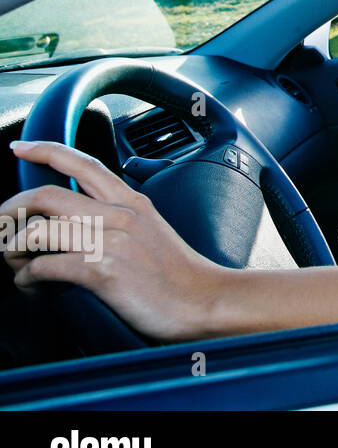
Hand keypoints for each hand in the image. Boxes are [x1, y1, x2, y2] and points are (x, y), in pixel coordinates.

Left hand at [1, 140, 228, 341]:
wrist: (206, 300)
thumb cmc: (181, 275)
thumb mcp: (152, 233)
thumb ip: (120, 221)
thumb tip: (80, 226)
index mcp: (132, 202)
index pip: (83, 163)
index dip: (44, 150)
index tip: (20, 147)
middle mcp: (119, 215)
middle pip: (46, 195)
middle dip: (10, 210)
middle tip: (1, 225)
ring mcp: (109, 241)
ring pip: (37, 231)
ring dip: (12, 249)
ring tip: (15, 263)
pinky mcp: (101, 270)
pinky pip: (44, 267)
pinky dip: (26, 277)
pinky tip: (30, 284)